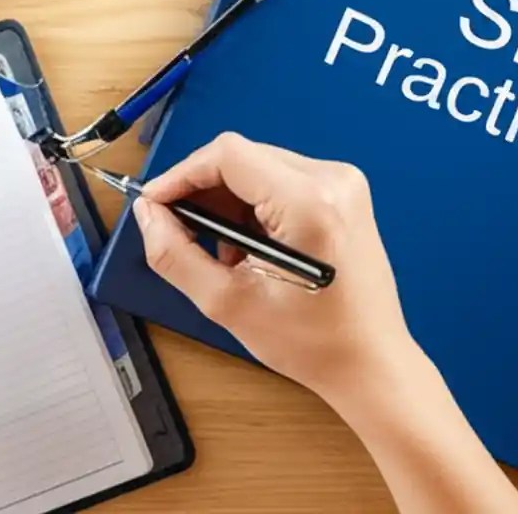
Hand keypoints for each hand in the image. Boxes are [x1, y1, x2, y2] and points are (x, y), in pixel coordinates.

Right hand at [132, 132, 407, 398]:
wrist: (370, 362)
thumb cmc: (312, 343)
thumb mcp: (228, 303)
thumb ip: (175, 254)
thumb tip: (147, 214)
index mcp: (310, 203)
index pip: (227, 156)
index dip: (181, 175)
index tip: (154, 204)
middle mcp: (332, 180)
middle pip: (241, 158)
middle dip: (202, 191)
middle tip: (179, 233)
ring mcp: (343, 184)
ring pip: (257, 168)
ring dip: (227, 202)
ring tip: (223, 254)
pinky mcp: (343, 194)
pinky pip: (279, 180)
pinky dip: (252, 206)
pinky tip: (249, 248)